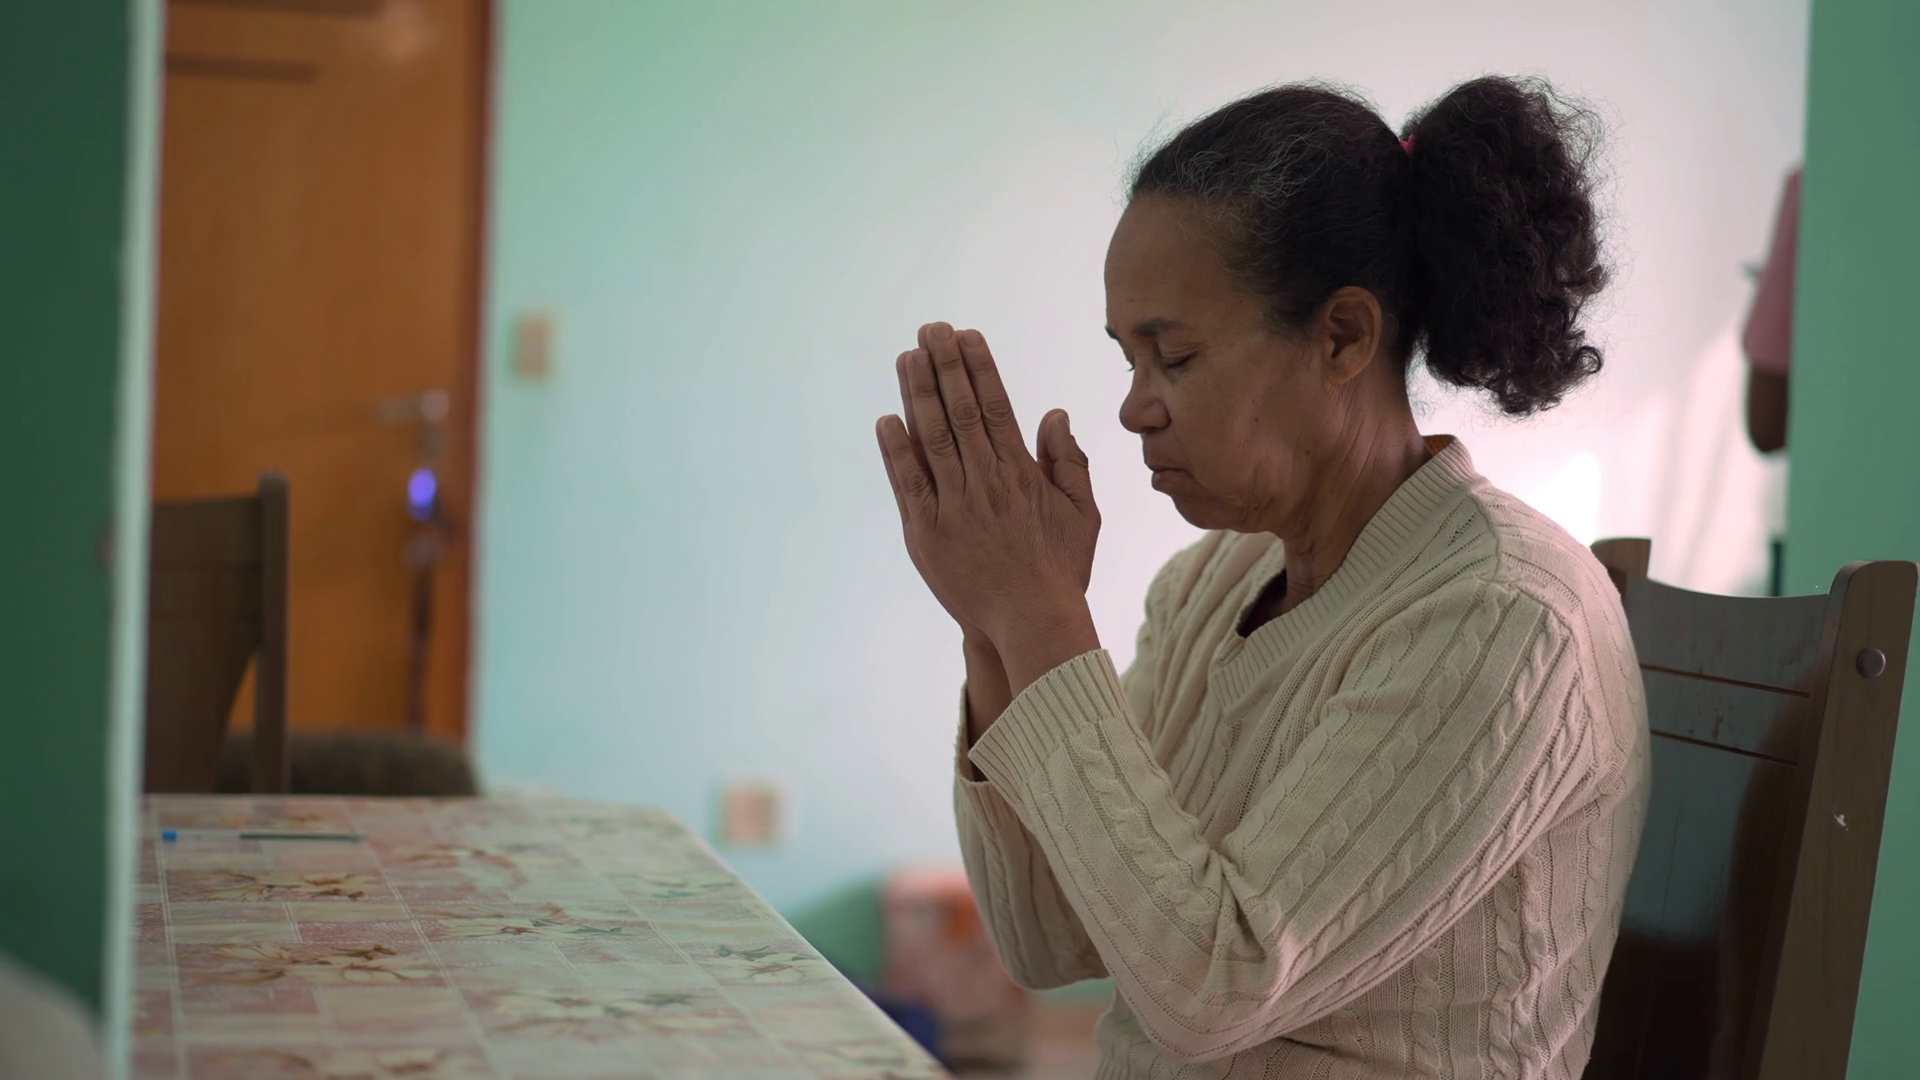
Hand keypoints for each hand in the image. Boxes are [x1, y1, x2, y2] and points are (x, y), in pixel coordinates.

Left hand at [875, 323, 1100, 650]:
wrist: (1032, 623)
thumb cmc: (1060, 570)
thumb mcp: (1083, 514)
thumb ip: (1070, 462)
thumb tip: (1054, 414)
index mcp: (1022, 474)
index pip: (997, 407)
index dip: (980, 367)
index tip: (968, 335)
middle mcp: (986, 483)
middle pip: (961, 412)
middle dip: (945, 366)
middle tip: (931, 329)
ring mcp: (954, 507)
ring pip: (932, 439)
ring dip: (918, 395)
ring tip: (908, 357)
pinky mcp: (927, 534)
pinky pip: (908, 485)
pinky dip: (896, 452)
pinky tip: (886, 420)